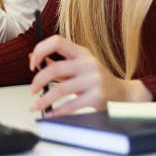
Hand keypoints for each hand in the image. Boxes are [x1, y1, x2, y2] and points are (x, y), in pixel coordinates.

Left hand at [28, 35, 151, 116]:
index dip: (40, 50)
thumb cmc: (95, 80)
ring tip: (36, 105)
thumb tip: (32, 58)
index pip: (57, 41)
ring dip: (44, 99)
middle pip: (55, 68)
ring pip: (61, 89)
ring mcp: (94, 80)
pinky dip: (57, 111)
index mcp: (82, 52)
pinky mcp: (97, 96)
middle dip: (38, 80)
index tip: (33, 65)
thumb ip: (56, 63)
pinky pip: (72, 105)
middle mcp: (88, 63)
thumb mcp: (78, 66)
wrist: (123, 94)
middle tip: (32, 90)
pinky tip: (50, 113)